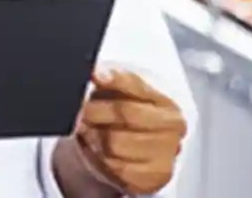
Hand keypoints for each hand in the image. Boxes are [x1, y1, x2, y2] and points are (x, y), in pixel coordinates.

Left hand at [64, 68, 186, 195]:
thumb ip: (113, 80)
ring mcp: (165, 156)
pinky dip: (99, 158)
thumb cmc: (127, 117)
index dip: (114, 79)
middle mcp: (172, 130)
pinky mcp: (152, 179)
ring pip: (116, 143)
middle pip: (125, 114)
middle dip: (95, 110)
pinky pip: (116, 168)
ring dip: (93, 135)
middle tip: (78, 109)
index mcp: (167, 104)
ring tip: (87, 129)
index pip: (137, 86)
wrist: (131, 149)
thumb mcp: (122, 94)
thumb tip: (97, 72)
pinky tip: (97, 149)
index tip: (95, 74)